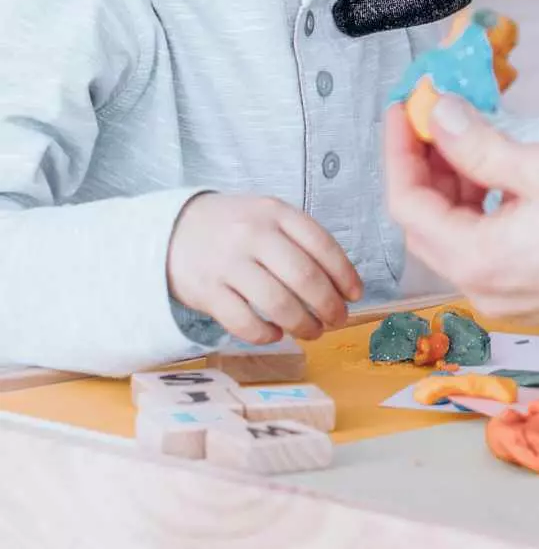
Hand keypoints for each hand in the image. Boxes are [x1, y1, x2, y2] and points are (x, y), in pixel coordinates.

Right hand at [166, 193, 363, 344]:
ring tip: (313, 332)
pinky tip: (277, 335)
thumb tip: (341, 284)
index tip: (354, 295)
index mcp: (277, 213)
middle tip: (338, 320)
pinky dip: (266, 335)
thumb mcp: (270, 216)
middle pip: (304, 278)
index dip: (345, 275)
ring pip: (277, 303)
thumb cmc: (236, 226)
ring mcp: (228, 264)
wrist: (173, 229)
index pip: (322, 245)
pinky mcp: (207, 292)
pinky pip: (243, 322)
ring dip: (303, 324)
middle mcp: (253, 235)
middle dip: (328, 306)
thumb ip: (302, 240)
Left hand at [385, 97, 538, 320]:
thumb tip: (439, 117)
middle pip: (426, 227)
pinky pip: (488, 256)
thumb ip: (477, 144)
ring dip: (455, 193)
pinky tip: (505, 185)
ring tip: (472, 146)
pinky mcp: (535, 297)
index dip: (400, 152)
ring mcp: (510, 300)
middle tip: (436, 124)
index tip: (405, 112)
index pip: (408, 203)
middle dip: (425, 172)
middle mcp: (483, 290)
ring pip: (457, 242)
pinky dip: (483, 217)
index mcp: (477, 259)